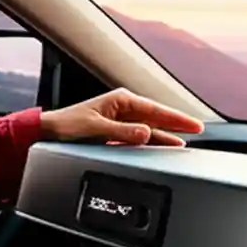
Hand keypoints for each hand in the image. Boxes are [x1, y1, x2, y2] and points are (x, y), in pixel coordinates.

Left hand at [39, 88, 204, 146]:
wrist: (48, 133)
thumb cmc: (67, 126)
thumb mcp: (96, 129)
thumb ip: (123, 132)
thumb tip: (146, 133)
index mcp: (121, 100)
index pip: (156, 110)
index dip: (177, 118)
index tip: (194, 125)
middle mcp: (122, 108)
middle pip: (156, 117)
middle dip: (177, 124)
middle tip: (198, 131)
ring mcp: (120, 120)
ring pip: (149, 127)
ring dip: (165, 135)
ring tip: (183, 143)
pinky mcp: (115, 132)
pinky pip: (139, 137)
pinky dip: (151, 141)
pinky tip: (160, 146)